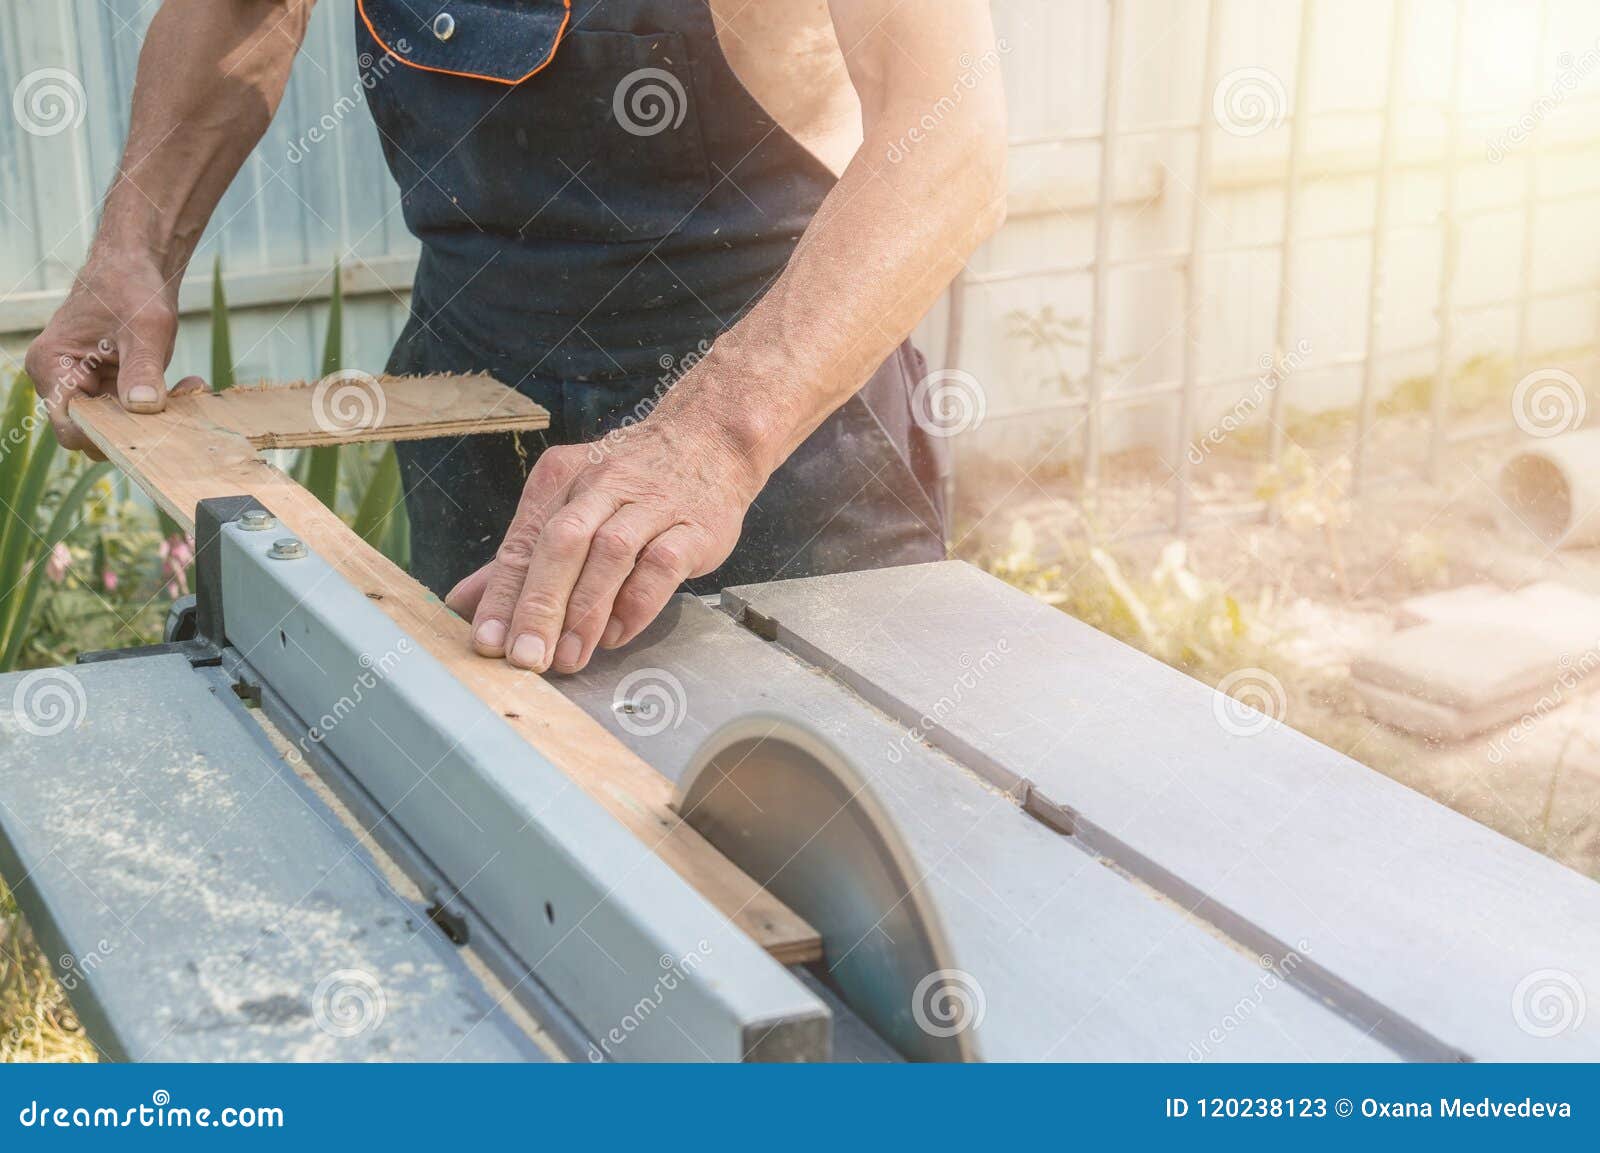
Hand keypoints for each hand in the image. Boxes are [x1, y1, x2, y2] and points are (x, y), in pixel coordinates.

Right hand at [23, 250, 196, 451]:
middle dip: (140, 427)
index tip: (148, 433)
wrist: (137, 265)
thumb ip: (142, 368)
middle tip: (179, 406)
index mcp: (53, 366)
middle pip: (97, 431)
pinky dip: (162, 402)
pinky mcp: (112, 386)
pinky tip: (190, 383)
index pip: (70, 425)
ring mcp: (87, 385)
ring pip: (121, 424)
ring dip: (157, 415)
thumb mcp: (144, 326)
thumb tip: (143, 408)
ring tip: (190, 388)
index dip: (106, 437)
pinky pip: (135, 410)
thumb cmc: (131, 285)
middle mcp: (62, 381)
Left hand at [445, 413, 766, 673]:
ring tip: (569, 657)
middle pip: (562, 544)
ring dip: (586, 610)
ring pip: (611, 553)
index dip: (502, 596)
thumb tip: (464, 602)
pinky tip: (618, 634)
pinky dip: (637, 603)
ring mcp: (651, 503)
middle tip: (526, 658)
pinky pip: (662, 565)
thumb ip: (521, 556)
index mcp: (561, 477)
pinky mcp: (694, 526)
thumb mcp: (570, 502)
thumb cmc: (633, 480)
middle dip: (540, 605)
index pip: (522, 541)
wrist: (709, 440)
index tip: (487, 642)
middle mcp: (603, 484)